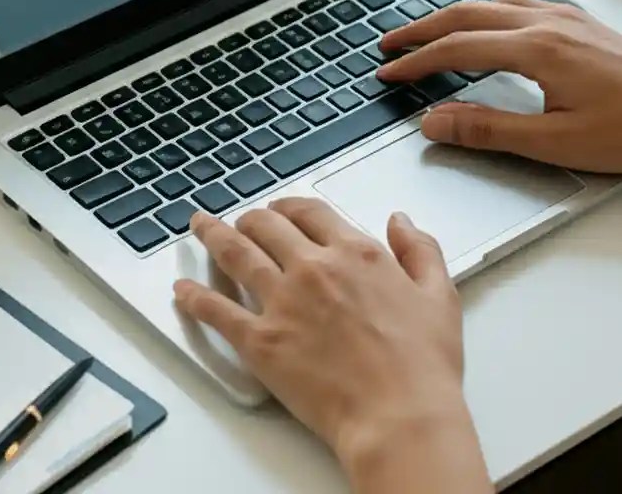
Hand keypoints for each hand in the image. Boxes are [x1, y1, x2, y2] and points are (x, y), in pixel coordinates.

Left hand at [174, 199, 489, 493]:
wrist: (399, 415)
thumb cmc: (422, 366)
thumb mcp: (439, 296)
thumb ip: (420, 250)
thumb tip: (401, 221)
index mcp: (355, 253)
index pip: (311, 212)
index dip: (289, 207)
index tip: (280, 209)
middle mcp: (313, 269)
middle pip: (267, 226)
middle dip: (250, 218)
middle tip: (241, 220)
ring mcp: (282, 302)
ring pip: (235, 253)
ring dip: (213, 234)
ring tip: (199, 225)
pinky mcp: (260, 340)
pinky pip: (216, 310)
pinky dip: (194, 296)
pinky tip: (181, 289)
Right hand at [376, 0, 621, 173]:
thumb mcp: (554, 142)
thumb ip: (488, 130)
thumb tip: (436, 121)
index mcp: (537, 50)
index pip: (456, 49)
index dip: (416, 63)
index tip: (388, 74)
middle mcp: (548, 24)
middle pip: (466, 16)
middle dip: (422, 30)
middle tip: (390, 45)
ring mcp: (567, 19)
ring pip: (492, 6)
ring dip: (452, 18)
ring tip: (428, 34)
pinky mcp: (582, 25)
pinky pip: (519, 6)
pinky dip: (486, 14)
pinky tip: (488, 27)